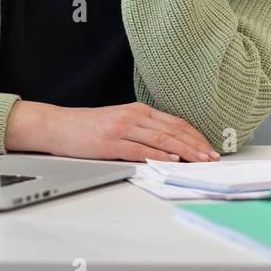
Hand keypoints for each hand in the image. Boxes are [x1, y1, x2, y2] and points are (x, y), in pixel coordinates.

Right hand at [5, 99, 220, 162]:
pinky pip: (139, 149)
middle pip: (173, 130)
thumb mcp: (120, 121)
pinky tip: (171, 160)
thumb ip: (143, 129)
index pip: (175, 122)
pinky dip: (158, 154)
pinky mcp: (111, 142)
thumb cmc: (88, 127)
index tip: (210, 147)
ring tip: (200, 159)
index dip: (195, 135)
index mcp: (139, 110)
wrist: (58, 125)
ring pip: (161, 139)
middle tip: (212, 156)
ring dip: (184, 150)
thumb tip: (170, 146)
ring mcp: (123, 128)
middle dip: (196, 144)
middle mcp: (134, 115)